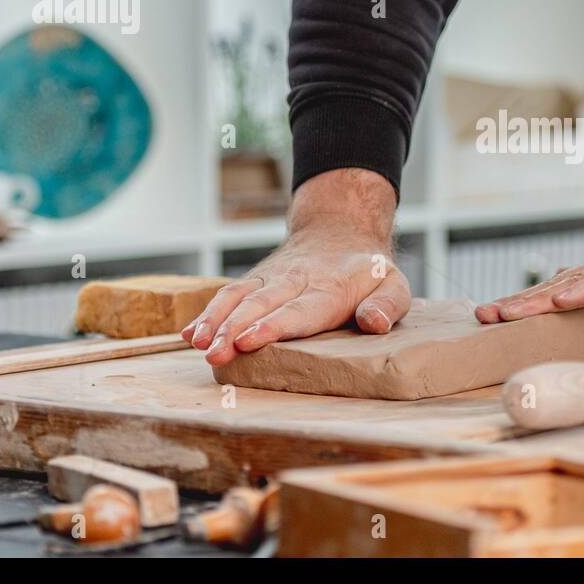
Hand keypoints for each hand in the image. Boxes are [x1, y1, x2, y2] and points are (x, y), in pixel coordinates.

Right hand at [184, 168, 408, 366]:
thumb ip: (388, 305)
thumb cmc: (368, 270)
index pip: (299, 309)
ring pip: (238, 297)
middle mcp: (295, 281)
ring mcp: (271, 280)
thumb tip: (372, 323)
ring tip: (197, 344)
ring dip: (215, 321)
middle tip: (216, 354)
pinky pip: (228, 294)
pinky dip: (207, 313)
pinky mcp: (256, 281)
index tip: (248, 340)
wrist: (340, 228)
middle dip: (234, 330)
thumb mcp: (394, 284)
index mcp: (330, 288)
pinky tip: (190, 334)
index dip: (272, 326)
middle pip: (260, 306)